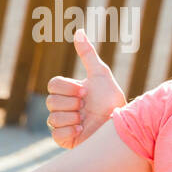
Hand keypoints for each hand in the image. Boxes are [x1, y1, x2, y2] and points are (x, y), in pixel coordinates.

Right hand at [45, 28, 126, 148]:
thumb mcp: (100, 75)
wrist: (121, 126)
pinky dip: (71, 132)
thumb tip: (79, 31)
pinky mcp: (64, 140)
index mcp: (69, 92)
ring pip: (53, 118)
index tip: (85, 92)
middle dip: (72, 103)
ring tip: (86, 120)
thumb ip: (88, 54)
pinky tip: (83, 131)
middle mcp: (63, 108)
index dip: (69, 88)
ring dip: (74, 118)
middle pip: (51, 101)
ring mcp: (62, 124)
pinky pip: (56, 134)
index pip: (53, 84)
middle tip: (86, 107)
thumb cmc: (112, 100)